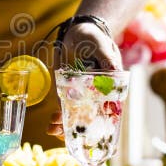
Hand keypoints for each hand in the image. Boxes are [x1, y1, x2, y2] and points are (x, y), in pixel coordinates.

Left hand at [46, 22, 122, 138]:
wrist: (77, 31)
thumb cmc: (95, 38)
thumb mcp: (102, 46)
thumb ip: (107, 59)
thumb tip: (114, 72)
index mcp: (111, 87)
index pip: (110, 111)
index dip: (103, 125)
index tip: (94, 135)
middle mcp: (97, 94)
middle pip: (91, 118)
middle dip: (79, 129)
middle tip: (65, 133)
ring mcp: (82, 94)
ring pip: (77, 116)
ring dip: (66, 126)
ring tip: (54, 130)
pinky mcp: (68, 90)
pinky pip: (65, 107)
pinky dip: (59, 117)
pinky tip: (51, 125)